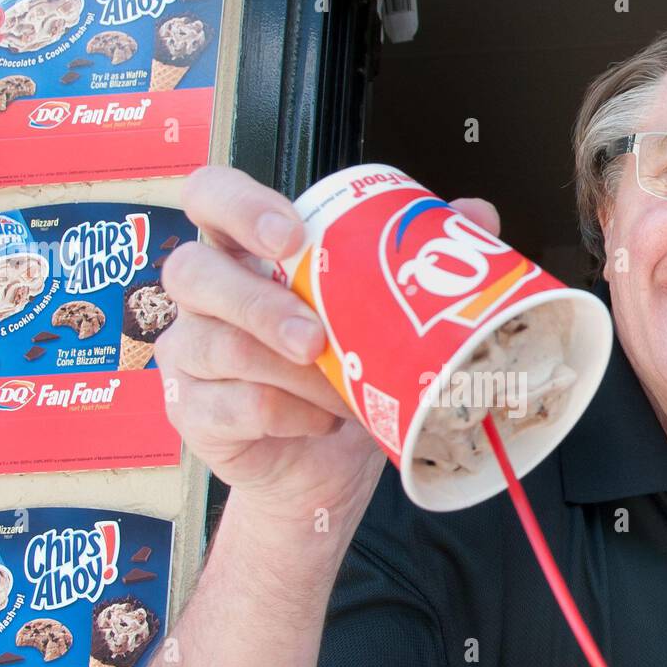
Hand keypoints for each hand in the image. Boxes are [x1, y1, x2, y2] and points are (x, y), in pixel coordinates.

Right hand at [156, 165, 500, 518]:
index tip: (290, 234)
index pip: (209, 195)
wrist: (322, 470)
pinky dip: (288, 414)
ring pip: (218, 346)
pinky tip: (321, 421)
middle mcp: (205, 297)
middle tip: (315, 337)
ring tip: (341, 388)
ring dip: (289, 371)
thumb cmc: (342, 379)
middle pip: (192, 271)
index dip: (238, 205)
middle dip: (257, 302)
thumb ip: (416, 261)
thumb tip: (476, 214)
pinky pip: (235, 406)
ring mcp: (190, 356)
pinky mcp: (194, 413)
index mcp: (244, 252)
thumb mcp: (380, 319)